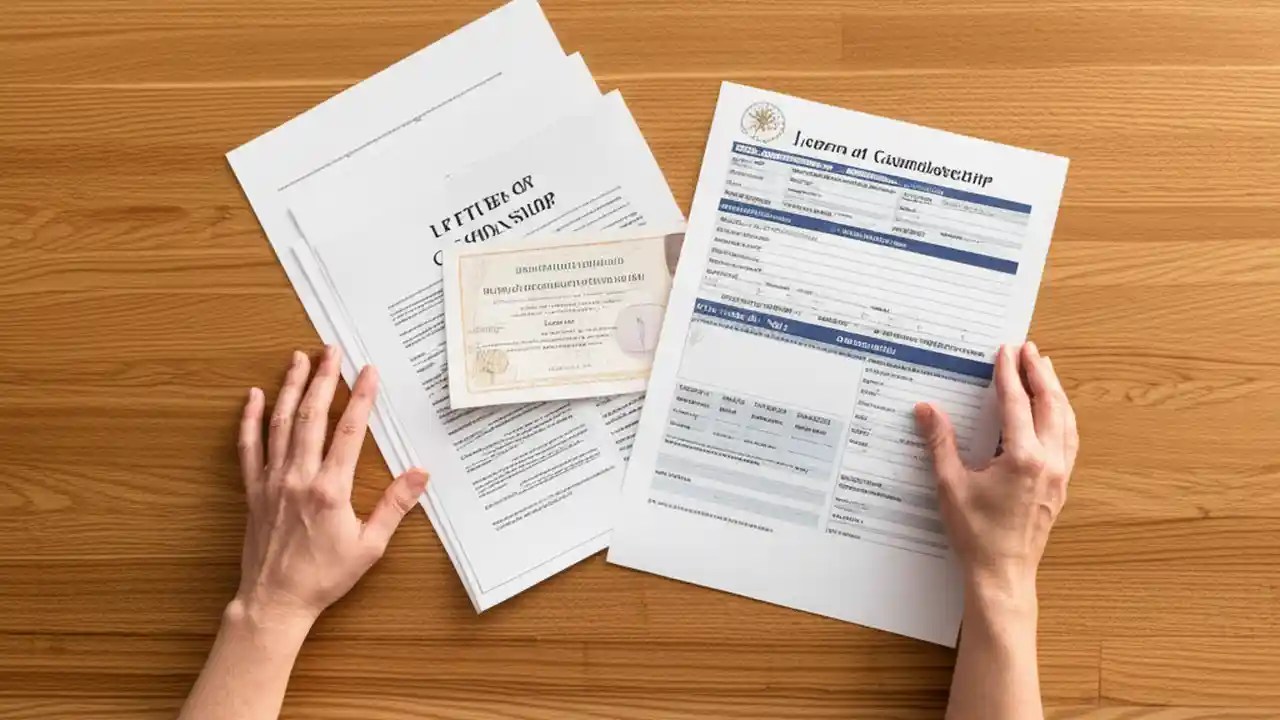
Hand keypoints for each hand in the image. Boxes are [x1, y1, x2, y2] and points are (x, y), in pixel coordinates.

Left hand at [233, 346, 428, 628]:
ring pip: (280, 423)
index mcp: (330, 489)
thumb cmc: (324, 577)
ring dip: (290, 388)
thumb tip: (420, 474)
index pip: (348, 431)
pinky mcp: (253, 490)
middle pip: (312, 417)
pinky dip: (250, 419)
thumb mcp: (370, 546)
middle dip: (324, 379)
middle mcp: (299, 478)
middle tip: (332, 350)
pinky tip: (253, 396)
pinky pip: (249, 447)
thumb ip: (395, 506)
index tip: (368, 371)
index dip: (360, 397)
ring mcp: (272, 481)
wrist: (275, 601)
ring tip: (298, 359)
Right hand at [914, 342, 1077, 607]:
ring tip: (1044, 368)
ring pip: (1065, 420)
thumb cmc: (976, 535)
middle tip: (1027, 348)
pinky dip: (1063, 416)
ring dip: (1054, 391)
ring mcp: (1060, 473)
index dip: (1008, 374)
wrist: (1002, 574)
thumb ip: (940, 443)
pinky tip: (1055, 410)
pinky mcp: (1061, 484)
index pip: (1016, 403)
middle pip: (1049, 404)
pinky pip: (1069, 440)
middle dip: (1038, 372)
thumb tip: (926, 410)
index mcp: (1022, 458)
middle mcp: (1048, 461)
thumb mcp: (950, 485)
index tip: (1004, 351)